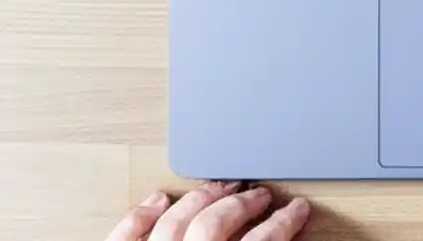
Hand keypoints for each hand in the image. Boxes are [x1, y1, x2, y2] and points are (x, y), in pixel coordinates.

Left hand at [105, 182, 309, 240]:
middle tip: (262, 193)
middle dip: (243, 204)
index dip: (282, 223)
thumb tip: (288, 237)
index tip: (296, 211)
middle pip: (215, 223)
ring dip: (202, 199)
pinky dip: (142, 214)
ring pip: (174, 221)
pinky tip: (158, 199)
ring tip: (221, 187)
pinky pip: (126, 235)